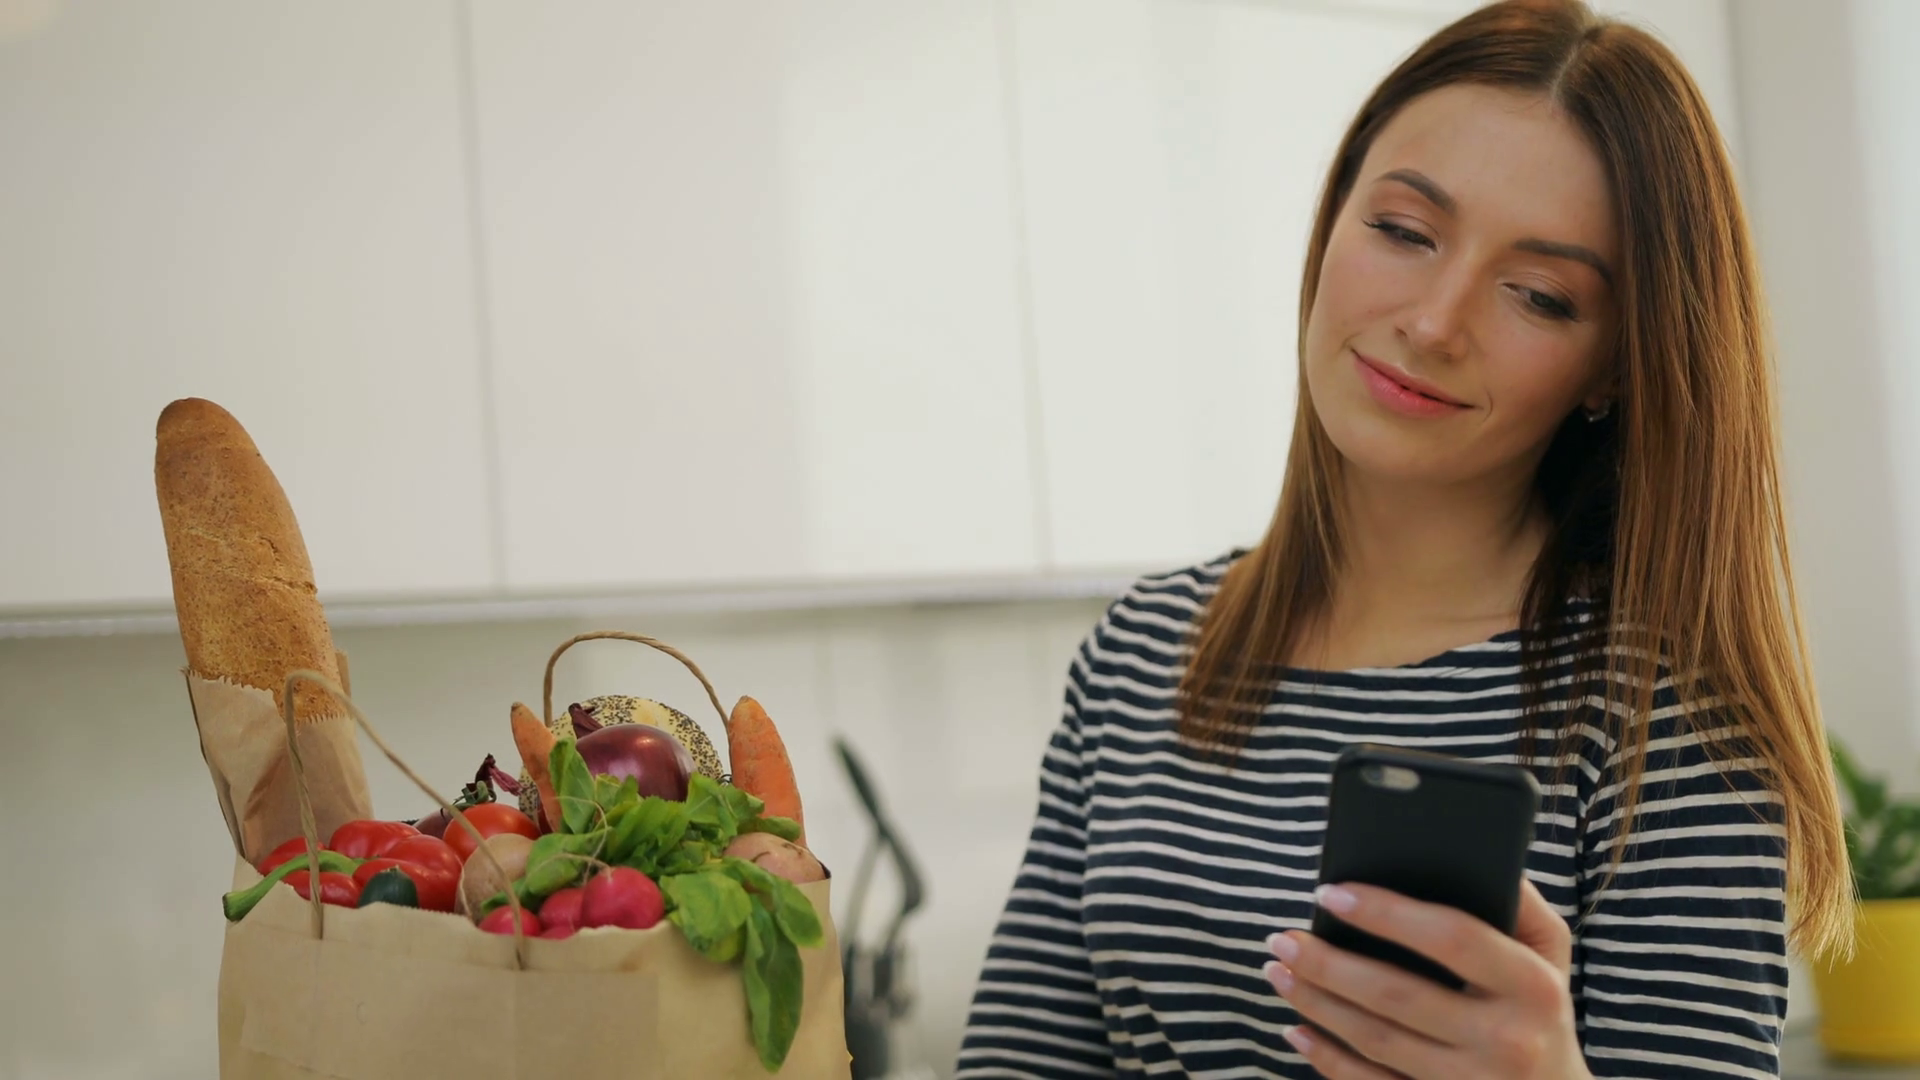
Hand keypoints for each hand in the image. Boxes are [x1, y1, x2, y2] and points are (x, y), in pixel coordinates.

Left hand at [1263, 879, 1589, 1078]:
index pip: (1452, 938)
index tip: (1330, 892)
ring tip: (1278, 970)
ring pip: (1376, 1040)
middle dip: (1327, 962)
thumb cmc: (1543, 1008)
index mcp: (1532, 986)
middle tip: (1281, 936)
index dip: (1387, 912)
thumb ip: (1517, 901)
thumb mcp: (1550, 952)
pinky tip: (1297, 1029)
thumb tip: (1463, 846)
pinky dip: (1328, 1060)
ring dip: (1316, 1003)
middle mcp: (1506, 1040)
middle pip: (1397, 994)